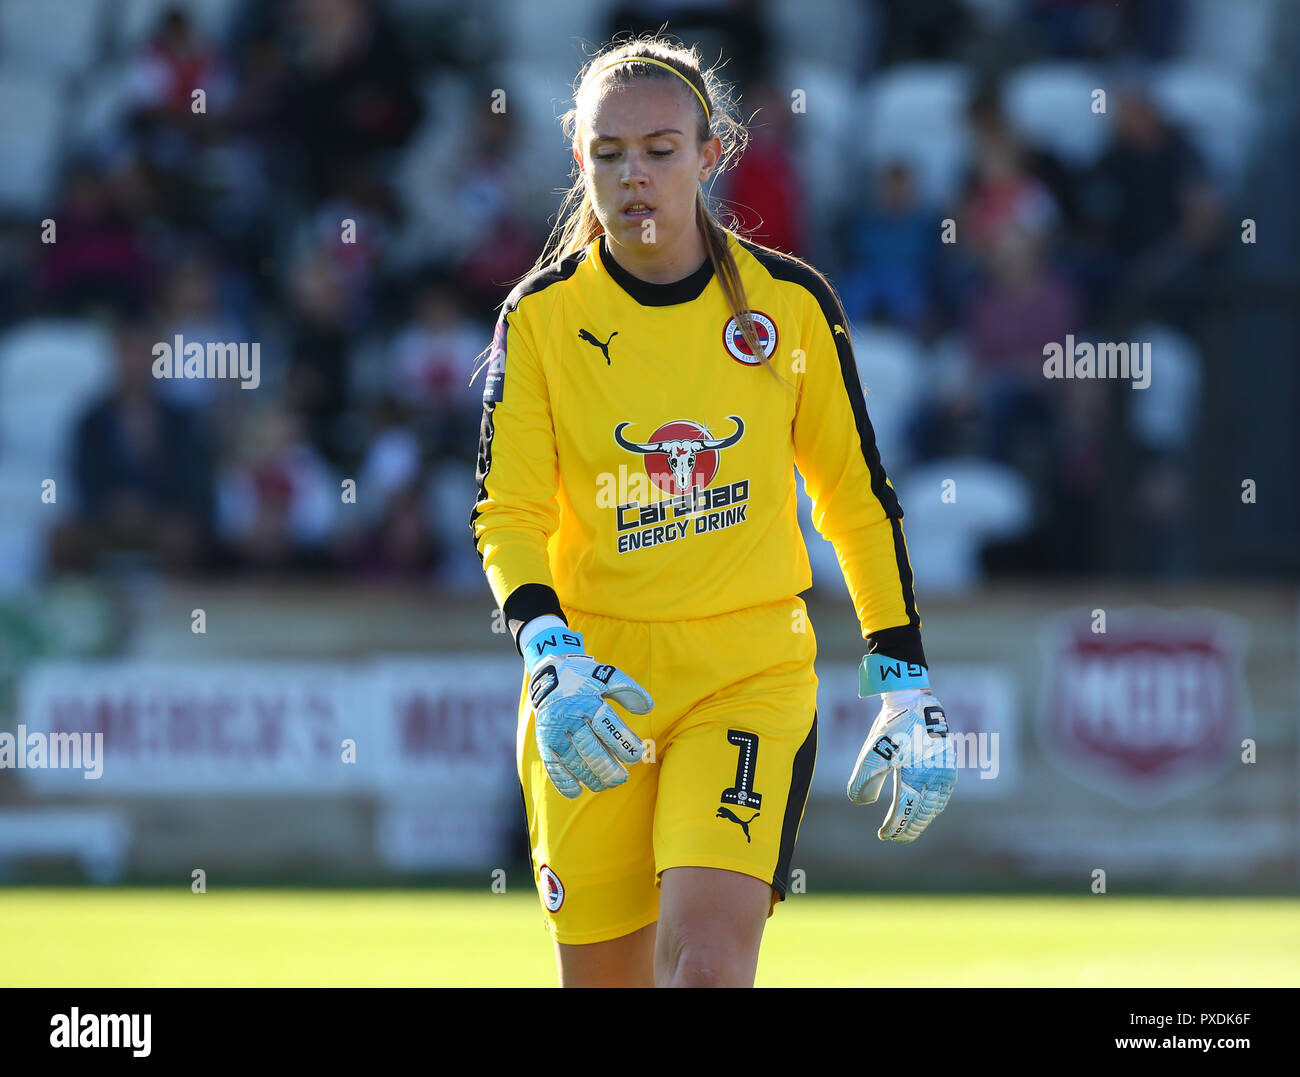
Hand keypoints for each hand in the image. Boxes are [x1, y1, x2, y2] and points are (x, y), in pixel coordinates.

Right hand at [527, 632, 652, 798]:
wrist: (548, 674)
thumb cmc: (585, 679)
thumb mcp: (607, 677)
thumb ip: (628, 691)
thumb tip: (648, 708)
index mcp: (587, 702)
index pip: (608, 727)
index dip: (623, 744)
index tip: (636, 756)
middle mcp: (569, 718)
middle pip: (590, 750)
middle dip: (609, 768)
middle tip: (622, 778)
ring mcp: (554, 732)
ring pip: (574, 762)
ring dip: (591, 777)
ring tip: (606, 784)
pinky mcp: (544, 742)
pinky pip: (552, 766)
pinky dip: (563, 781)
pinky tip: (576, 792)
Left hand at [847, 688, 955, 842]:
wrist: (913, 701)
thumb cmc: (890, 727)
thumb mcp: (871, 752)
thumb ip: (863, 780)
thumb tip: (860, 802)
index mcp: (915, 777)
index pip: (905, 812)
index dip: (895, 827)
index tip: (884, 836)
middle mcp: (934, 778)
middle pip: (922, 814)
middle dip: (909, 829)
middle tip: (896, 838)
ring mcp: (945, 772)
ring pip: (936, 806)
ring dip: (923, 820)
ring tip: (910, 828)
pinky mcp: (949, 764)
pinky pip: (944, 794)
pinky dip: (935, 806)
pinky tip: (928, 810)